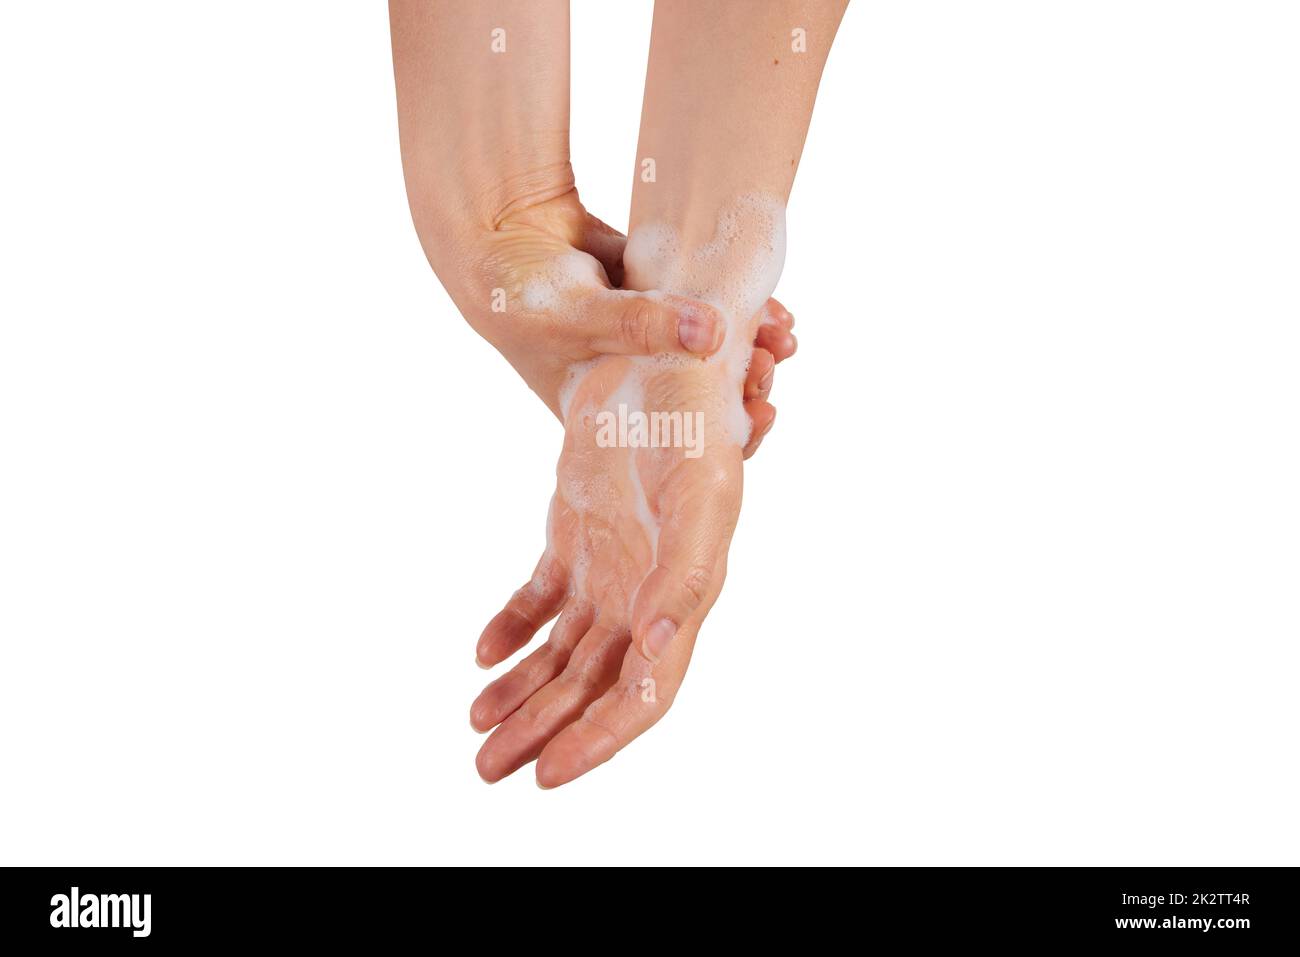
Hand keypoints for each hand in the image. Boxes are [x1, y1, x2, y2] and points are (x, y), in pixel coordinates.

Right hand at [435, 191, 795, 444]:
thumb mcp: (575, 318)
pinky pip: (710, 312)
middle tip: (770, 365)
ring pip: (715, 357)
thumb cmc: (518, 294)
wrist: (498, 231)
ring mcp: (649, 340)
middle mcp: (634, 382)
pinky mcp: (659, 298)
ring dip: (752, 349)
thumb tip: (714, 332)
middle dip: (747, 387)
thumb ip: (641, 323)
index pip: (677, 443)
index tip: (761, 416)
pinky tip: (774, 308)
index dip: (725, 439)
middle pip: (705, 401)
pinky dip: (740, 311)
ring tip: (782, 335)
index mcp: (609, 411)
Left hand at [470, 353, 744, 786]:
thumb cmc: (689, 418)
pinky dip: (514, 629)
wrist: (658, 352)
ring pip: (566, 649)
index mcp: (685, 595)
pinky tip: (483, 655)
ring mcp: (612, 564)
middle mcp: (650, 591)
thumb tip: (654, 651)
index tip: (546, 775)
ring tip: (475, 727)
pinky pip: (543, 598)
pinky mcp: (579, 534)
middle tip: (486, 768)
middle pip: (595, 684)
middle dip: (545, 731)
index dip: (599, 740)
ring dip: (523, 692)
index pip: (644, 693)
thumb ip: (683, 577)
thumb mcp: (699, 494)